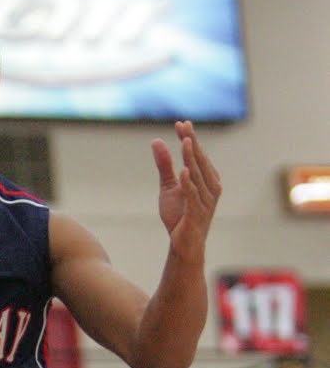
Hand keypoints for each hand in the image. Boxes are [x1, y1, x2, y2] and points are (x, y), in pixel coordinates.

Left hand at [151, 120, 221, 263]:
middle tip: (183, 126)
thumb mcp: (168, 186)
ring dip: (192, 159)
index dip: (190, 139)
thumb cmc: (179, 215)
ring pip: (199, 176)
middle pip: (200, 161)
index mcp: (206, 179)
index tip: (181, 123)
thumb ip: (164, 165)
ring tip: (185, 142)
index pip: (198, 154)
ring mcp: (206, 201)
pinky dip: (189, 184)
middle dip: (192, 143)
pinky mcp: (198, 214)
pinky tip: (183, 172)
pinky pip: (194, 196)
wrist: (183, 244)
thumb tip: (156, 141)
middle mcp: (211, 187)